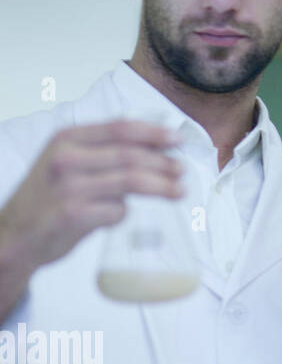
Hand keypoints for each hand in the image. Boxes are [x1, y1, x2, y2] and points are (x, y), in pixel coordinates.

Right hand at [0, 120, 185, 286]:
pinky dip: (125, 214)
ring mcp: (69, 187)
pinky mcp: (73, 214)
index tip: (177, 139)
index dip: (154, 133)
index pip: (120, 128)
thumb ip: (102, 152)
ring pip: (131, 181)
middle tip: (182, 170)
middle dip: (163, 163)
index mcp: (66, 138)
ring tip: (179, 191)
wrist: (14, 235)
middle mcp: (66, 158)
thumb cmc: (48, 197)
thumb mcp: (66, 161)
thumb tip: (157, 149)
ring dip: (161, 187)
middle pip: (131, 155)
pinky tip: (119, 216)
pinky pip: (117, 211)